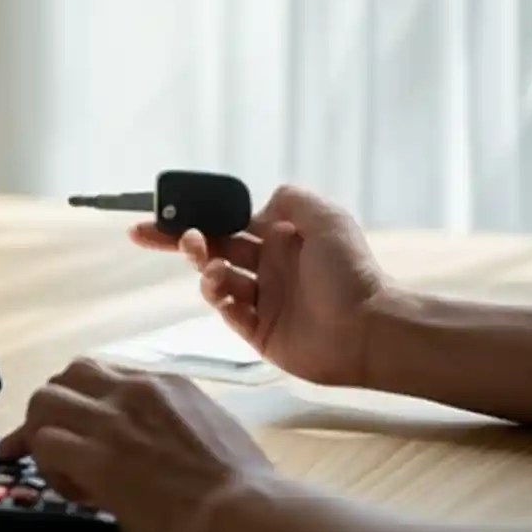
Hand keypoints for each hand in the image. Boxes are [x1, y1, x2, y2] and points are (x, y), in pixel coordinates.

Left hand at [0, 358, 273, 531]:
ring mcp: (113, 421)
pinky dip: (48, 467)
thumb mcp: (215, 431)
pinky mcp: (97, 458)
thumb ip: (179, 426)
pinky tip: (76, 492)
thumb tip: (163, 445)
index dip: (85, 404)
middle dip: (53, 410)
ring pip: (43, 402)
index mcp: (166, 385)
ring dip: (41, 434)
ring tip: (61, 470)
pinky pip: (43, 444)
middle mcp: (134, 391)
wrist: (248, 514)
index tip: (82, 429)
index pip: (103, 375)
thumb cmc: (245, 489)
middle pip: (65, 377)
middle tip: (52, 445)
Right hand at [130, 185, 390, 385]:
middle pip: (213, 250)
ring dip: (206, 271)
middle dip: (184, 243)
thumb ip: (291, 200)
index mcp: (280, 238)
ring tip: (213, 270)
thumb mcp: (327, 217)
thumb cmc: (349, 272)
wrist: (368, 329)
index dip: (195, 217)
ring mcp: (262, 301)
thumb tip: (258, 207)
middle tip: (166, 239)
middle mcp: (268, 267)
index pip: (228, 223)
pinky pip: (228, 313)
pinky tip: (224, 293)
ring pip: (217, 281)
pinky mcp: (259, 332)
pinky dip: (220, 301)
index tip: (163, 213)